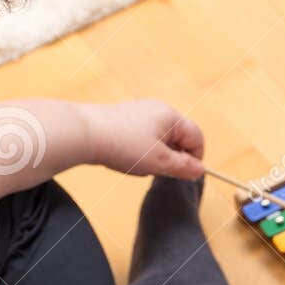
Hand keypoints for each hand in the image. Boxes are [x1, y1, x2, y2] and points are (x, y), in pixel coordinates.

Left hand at [81, 100, 204, 177]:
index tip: (184, 175)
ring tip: (138, 163)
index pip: (197, 137)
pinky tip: (126, 155)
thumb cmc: (124, 145)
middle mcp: (158, 109)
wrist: (83, 133)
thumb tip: (200, 170)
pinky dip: (142, 148)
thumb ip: (183, 167)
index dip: (195, 159)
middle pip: (179, 136)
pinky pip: (144, 134)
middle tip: (158, 170)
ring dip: (157, 154)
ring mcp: (140, 110)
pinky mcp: (124, 116)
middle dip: (174, 156)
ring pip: (161, 137)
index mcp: (172, 116)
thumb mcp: (159, 162)